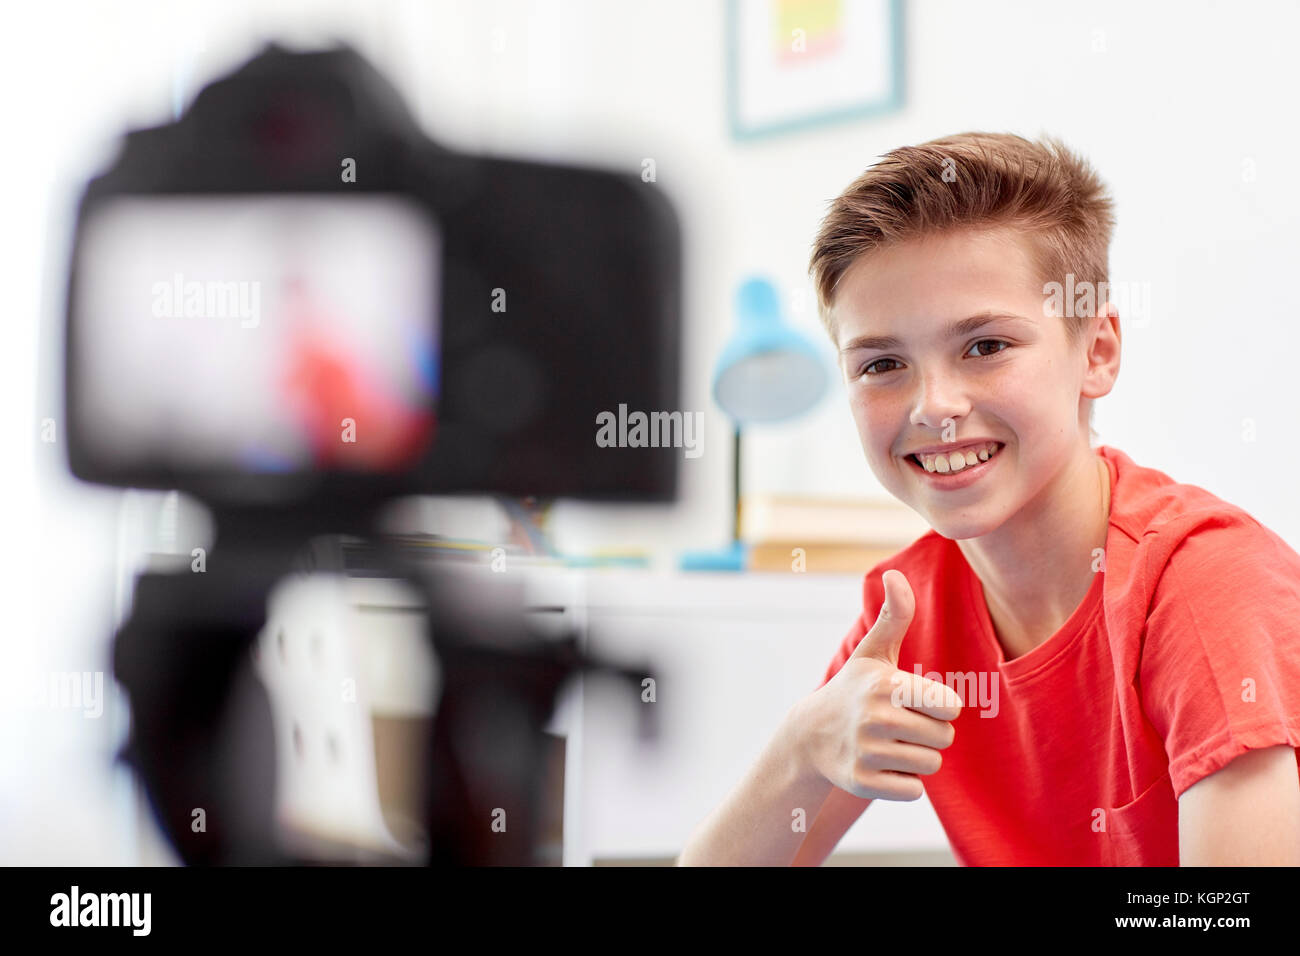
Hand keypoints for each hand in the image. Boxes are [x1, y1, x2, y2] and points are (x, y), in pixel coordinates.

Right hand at [793, 569, 961, 800]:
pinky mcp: (862, 783)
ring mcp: (866, 752)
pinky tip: (881, 766)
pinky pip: (913, 790)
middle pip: (944, 738)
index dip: (938, 706)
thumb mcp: (874, 653)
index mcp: (885, 684)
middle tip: (900, 725)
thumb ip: (894, 616)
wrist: (810, 735)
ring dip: (917, 758)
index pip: (950, 707)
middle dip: (930, 733)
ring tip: (890, 744)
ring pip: (931, 766)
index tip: (914, 701)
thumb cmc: (855, 689)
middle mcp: (874, 718)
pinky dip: (904, 782)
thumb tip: (895, 574)